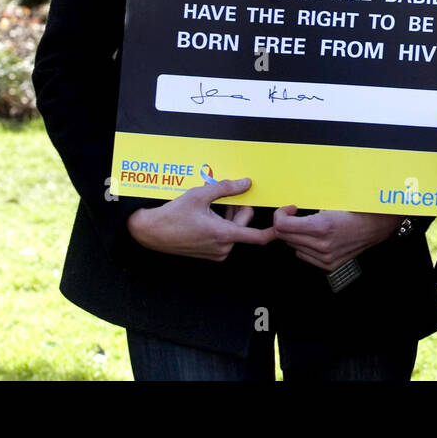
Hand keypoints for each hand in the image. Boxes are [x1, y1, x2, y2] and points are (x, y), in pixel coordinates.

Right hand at [126, 177, 274, 260]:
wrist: (150, 232)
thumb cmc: (173, 214)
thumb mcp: (200, 195)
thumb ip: (226, 188)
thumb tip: (247, 183)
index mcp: (224, 235)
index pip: (259, 237)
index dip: (275, 229)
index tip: (286, 218)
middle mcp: (223, 248)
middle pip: (243, 225)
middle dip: (237, 208)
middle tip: (224, 195)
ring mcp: (216, 253)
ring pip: (233, 230)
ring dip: (228, 215)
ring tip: (211, 204)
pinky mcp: (209, 254)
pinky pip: (224, 237)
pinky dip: (221, 224)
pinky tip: (207, 214)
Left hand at [272, 206, 403, 270]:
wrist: (376, 225)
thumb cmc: (356, 210)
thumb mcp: (330, 201)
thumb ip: (308, 206)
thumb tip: (287, 209)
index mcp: (322, 226)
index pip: (282, 226)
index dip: (280, 214)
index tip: (289, 209)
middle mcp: (322, 245)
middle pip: (284, 237)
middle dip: (285, 224)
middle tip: (294, 215)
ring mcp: (326, 258)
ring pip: (292, 247)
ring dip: (295, 235)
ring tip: (308, 225)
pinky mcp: (329, 265)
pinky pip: (303, 255)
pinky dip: (303, 245)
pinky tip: (314, 237)